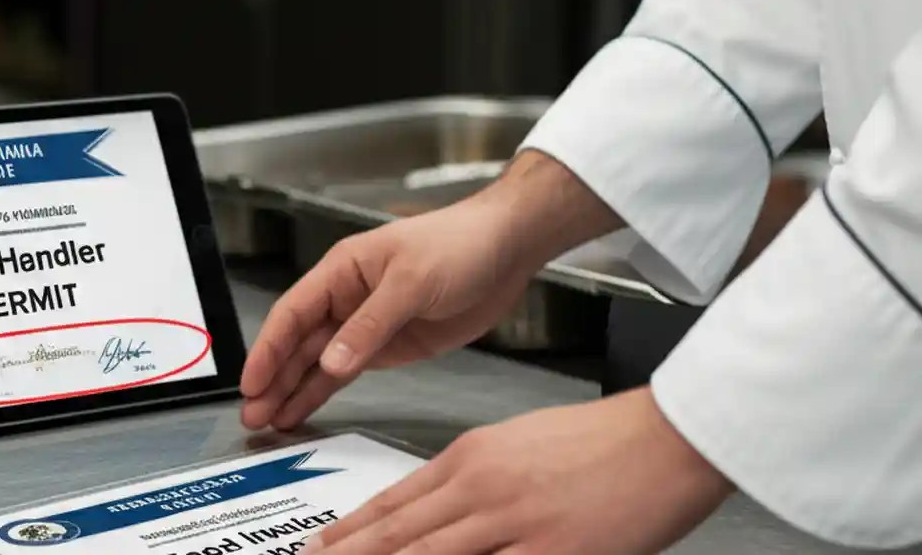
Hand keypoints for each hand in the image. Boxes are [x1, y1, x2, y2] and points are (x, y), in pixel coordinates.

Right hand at [240, 151, 621, 430]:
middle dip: (273, 379)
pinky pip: (348, 371)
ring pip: (318, 362)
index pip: (293, 313)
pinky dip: (324, 391)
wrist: (507, 249)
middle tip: (252, 416)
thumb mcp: (411, 283)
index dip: (268, 349)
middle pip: (299, 343)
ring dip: (292, 390)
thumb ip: (370, 326)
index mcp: (342, 271)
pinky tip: (302, 410)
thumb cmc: (458, 245)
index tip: (251, 382)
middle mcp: (346, 298)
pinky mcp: (389, 346)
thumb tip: (331, 364)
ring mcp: (366, 325)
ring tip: (266, 423)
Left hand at [304, 388, 733, 554]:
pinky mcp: (551, 552)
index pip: (393, 501)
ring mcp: (513, 523)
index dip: (350, 532)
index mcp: (470, 456)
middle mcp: (480, 488)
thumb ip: (471, 477)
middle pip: (399, 534)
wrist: (664, 437)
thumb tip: (432, 507)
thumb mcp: (516, 444)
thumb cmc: (599, 440)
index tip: (317, 548)